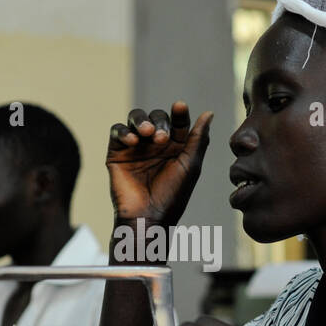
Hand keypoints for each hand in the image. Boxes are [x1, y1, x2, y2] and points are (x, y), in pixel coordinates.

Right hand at [107, 102, 212, 226]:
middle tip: (162, 138)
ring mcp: (136, 147)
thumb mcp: (190, 166)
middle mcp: (155, 145)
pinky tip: (133, 141)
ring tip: (146, 133)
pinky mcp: (117, 153)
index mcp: (175, 147)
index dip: (179, 113)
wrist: (147, 217)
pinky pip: (117, 131)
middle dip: (160, 122)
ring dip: (141, 120)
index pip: (177, 121)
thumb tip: (209, 113)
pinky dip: (124, 131)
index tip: (180, 108)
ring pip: (136, 118)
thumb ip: (198, 139)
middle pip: (156, 117)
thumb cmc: (172, 196)